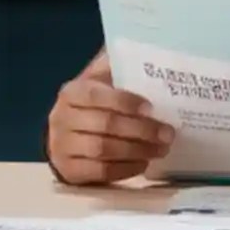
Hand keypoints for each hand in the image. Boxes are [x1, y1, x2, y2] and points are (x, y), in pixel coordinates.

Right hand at [46, 77, 175, 184]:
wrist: (64, 138)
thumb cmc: (90, 106)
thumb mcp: (98, 82)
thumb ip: (116, 69)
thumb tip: (144, 57)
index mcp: (72, 92)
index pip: (97, 95)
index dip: (125, 102)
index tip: (151, 108)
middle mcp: (62, 118)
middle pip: (105, 125)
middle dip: (141, 130)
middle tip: (167, 134)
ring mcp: (62, 147)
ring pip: (103, 150)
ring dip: (137, 150)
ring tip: (161, 149)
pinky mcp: (69, 171)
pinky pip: (101, 172)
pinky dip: (126, 169)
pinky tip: (143, 163)